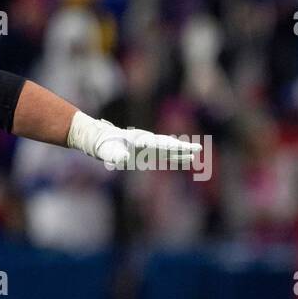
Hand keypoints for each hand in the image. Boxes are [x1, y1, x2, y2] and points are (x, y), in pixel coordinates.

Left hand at [68, 113, 201, 169]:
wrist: (100, 138)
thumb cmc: (103, 146)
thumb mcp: (107, 152)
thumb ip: (114, 155)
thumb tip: (123, 159)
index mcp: (139, 141)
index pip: (158, 144)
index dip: (171, 147)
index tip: (183, 148)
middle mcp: (147, 142)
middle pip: (168, 145)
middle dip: (182, 148)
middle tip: (197, 149)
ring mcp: (149, 147)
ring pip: (169, 149)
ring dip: (182, 152)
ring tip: (197, 153)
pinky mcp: (149, 152)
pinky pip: (166, 154)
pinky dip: (177, 156)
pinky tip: (186, 159)